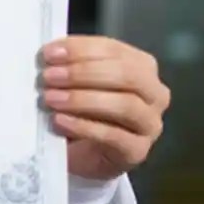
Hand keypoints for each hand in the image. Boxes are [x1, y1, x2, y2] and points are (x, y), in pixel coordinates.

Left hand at [40, 35, 170, 180]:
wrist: (88, 154)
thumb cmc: (86, 110)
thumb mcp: (79, 82)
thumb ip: (70, 65)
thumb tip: (50, 55)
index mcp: (142, 66)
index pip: (114, 49)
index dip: (80, 49)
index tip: (49, 54)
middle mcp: (154, 93)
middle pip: (125, 75)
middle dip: (83, 73)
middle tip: (49, 77)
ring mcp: (150, 124)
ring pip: (124, 105)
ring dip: (82, 99)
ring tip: (51, 99)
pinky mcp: (138, 150)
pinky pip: (114, 136)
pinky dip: (83, 126)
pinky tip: (59, 121)